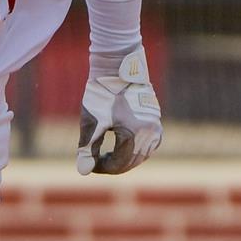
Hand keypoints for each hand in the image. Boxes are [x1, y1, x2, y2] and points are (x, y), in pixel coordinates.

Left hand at [76, 44, 162, 175]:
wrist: (118, 70)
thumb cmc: (102, 94)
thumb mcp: (91, 123)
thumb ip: (87, 148)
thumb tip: (83, 171)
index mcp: (134, 135)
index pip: (118, 165)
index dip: (101, 168)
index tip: (87, 163)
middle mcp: (150, 134)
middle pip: (131, 162)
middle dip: (112, 165)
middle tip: (94, 160)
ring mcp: (156, 129)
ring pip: (140, 156)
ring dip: (123, 159)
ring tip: (106, 153)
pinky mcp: (157, 123)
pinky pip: (147, 146)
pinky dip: (133, 150)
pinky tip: (120, 146)